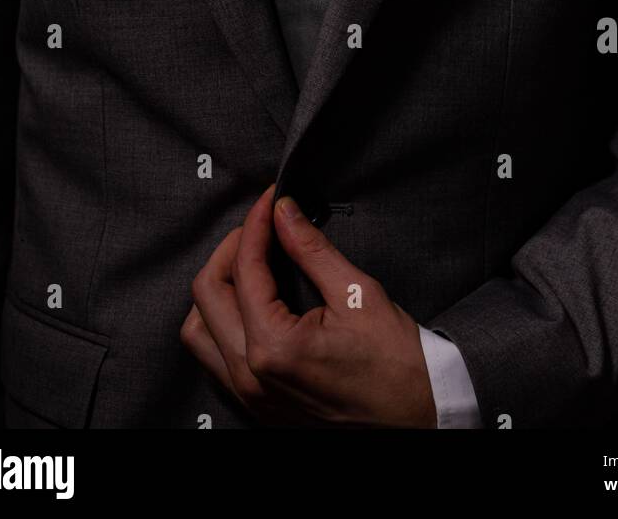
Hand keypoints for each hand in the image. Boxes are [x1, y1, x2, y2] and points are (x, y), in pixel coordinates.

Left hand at [180, 184, 437, 427]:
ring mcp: (251, 396)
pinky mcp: (258, 405)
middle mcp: (252, 376)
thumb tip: (284, 212)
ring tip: (251, 262)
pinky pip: (216, 358)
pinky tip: (251, 301)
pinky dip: (222, 321)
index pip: (245, 269)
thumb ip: (310, 248)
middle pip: (207, 294)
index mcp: (274, 348)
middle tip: (262, 226)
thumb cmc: (397, 363)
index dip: (257, 224)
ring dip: (217, 288)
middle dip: (232, 249)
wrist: (417, 416)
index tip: (271, 201)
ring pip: (200, 330)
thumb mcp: (356, 292)